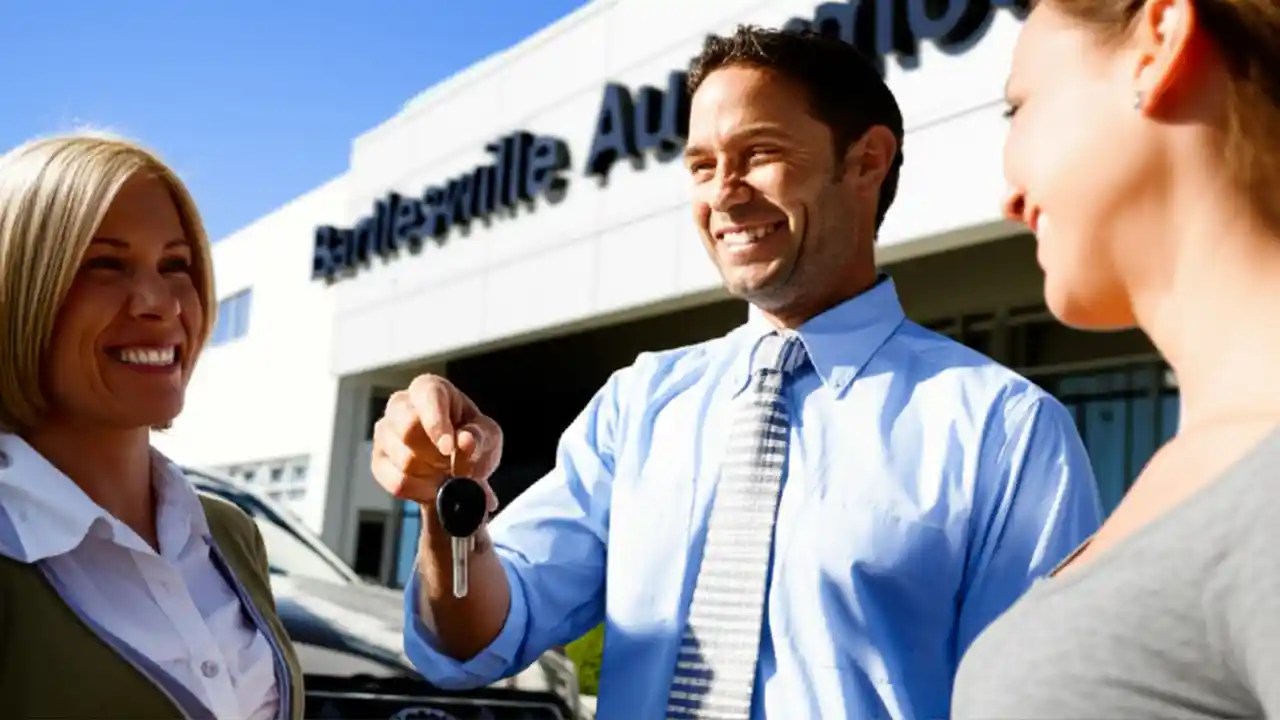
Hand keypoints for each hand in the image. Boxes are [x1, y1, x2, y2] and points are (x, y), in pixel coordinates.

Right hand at [370, 374, 501, 514]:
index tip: (448, 448)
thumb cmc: (471, 440)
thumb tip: (465, 441)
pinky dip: (422, 491)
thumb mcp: (487, 436)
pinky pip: (398, 483)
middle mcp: (401, 405)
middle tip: (453, 463)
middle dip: (436, 455)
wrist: (460, 469)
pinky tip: (432, 485)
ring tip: (445, 471)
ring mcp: (385, 433)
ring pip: (404, 461)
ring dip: (433, 475)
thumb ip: (479, 436)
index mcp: (430, 389)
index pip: (427, 397)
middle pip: (407, 428)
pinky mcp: (378, 461)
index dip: (436, 423)